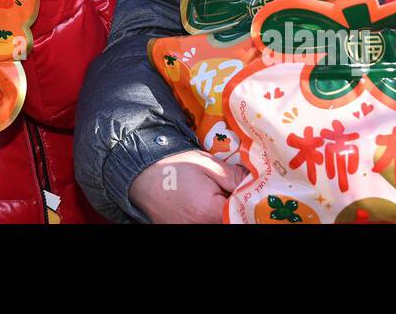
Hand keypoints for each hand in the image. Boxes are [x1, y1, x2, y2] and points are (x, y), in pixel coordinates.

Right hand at [129, 149, 247, 223]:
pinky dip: (208, 215)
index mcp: (211, 212)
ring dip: (222, 212)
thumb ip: (233, 176)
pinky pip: (203, 224)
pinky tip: (204, 202)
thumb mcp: (207, 164)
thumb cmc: (173, 167)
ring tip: (216, 195)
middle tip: (232, 191)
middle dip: (235, 207)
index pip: (242, 214)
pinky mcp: (182, 229)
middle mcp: (202, 227)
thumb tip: (254, 181)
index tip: (249, 191)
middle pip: (229, 220)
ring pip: (217, 222)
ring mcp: (191, 230)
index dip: (248, 201)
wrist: (141, 176)